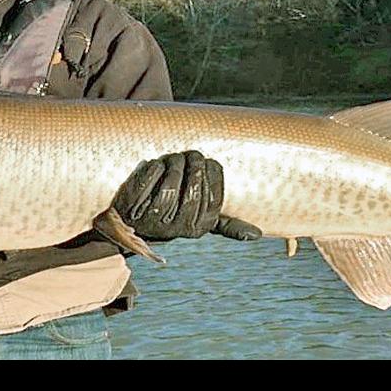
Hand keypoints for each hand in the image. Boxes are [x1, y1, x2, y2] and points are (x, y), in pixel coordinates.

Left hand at [113, 150, 261, 240]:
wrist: (133, 227)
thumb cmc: (172, 217)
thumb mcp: (199, 222)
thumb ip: (226, 225)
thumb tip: (257, 234)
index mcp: (199, 226)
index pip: (214, 196)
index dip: (213, 174)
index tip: (209, 162)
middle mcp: (179, 226)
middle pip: (193, 188)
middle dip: (194, 166)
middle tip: (192, 155)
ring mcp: (155, 218)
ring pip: (171, 184)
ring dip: (175, 164)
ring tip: (176, 157)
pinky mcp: (134, 206)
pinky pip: (149, 181)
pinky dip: (154, 168)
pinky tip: (158, 164)